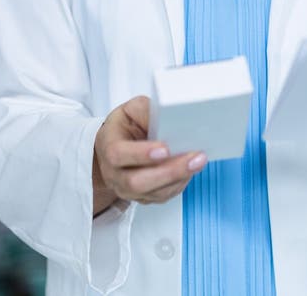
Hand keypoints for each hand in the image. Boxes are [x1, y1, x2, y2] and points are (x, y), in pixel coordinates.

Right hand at [93, 95, 206, 213]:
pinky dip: (180, 183)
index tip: (165, 149)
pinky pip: (163, 196)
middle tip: (193, 158)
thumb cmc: (124, 126)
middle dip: (169, 171)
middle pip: (137, 182)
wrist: (115, 145)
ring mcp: (128, 189)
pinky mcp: (144, 196)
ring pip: (154, 193)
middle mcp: (115, 174)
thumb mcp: (131, 109)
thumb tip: (166, 114)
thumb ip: (146, 111)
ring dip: (179, 178)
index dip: (142, 154)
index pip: (119, 155)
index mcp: (108, 147)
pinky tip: (191, 169)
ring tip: (198, 161)